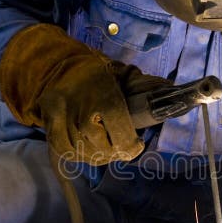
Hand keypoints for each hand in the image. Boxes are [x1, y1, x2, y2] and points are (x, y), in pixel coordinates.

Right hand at [0, 24, 169, 164]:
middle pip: (102, 148)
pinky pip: (64, 150)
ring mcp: (63, 118)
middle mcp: (83, 110)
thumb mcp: (123, 75)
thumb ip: (144, 87)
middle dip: (115, 152)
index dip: (132, 147)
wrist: (59, 65)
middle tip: (121, 147)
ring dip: (97, 156)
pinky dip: (77, 155)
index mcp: (106, 97)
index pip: (122, 136)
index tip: (137, 144)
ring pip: (83, 153)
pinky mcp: (49, 123)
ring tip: (105, 149)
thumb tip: (172, 92)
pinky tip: (87, 150)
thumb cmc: (98, 75)